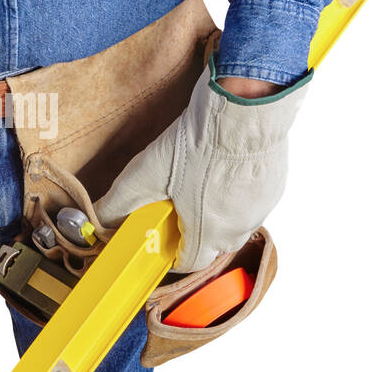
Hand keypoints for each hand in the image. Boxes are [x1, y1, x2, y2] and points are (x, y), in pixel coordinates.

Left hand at [94, 59, 311, 272]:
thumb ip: (118, 204)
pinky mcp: (274, 186)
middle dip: (192, 230)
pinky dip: (237, 193)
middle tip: (176, 202)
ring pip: (234, 222)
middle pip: (212, 244)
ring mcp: (260, 208)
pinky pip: (252, 202)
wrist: (244, 108)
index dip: (171, 251)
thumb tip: (97, 221)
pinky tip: (222, 169)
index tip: (161, 233)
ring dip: (216, 211)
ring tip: (198, 181)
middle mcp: (239, 228)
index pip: (189, 262)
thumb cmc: (200, 142)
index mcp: (208, 233)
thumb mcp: (146, 174)